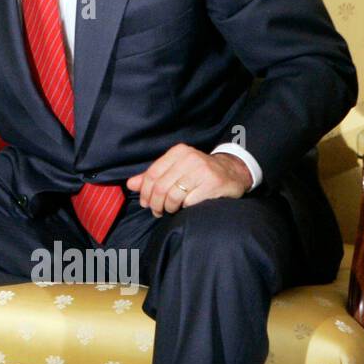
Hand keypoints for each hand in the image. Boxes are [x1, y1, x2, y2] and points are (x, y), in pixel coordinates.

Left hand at [125, 143, 252, 216]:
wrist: (232, 173)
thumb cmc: (198, 172)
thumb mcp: (176, 169)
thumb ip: (153, 176)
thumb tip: (130, 184)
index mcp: (178, 152)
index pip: (152, 174)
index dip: (145, 192)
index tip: (145, 203)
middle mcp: (190, 158)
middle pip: (160, 186)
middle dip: (155, 203)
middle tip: (156, 211)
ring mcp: (202, 171)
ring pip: (173, 195)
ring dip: (168, 207)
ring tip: (170, 210)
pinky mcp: (212, 184)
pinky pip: (189, 202)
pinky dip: (184, 208)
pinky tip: (185, 207)